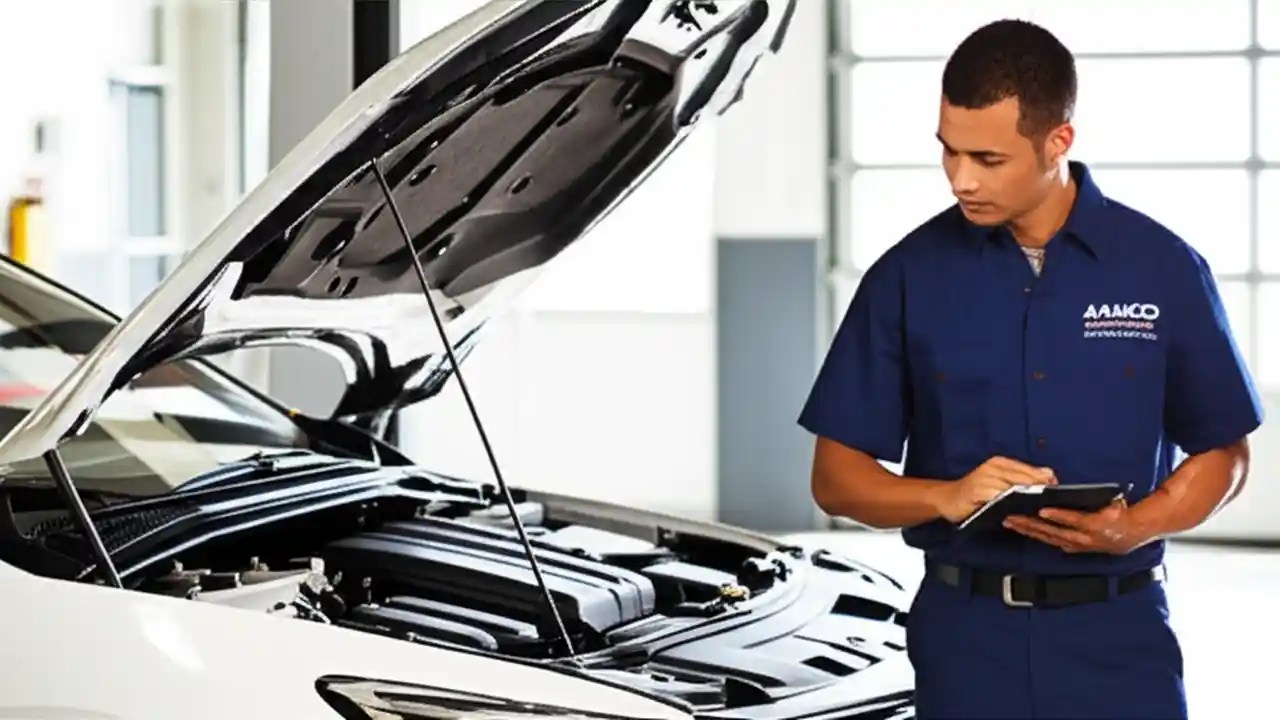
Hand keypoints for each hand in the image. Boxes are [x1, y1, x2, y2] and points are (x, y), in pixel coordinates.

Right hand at [935, 456, 1056, 523]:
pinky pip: (998, 497)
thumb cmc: (976, 492)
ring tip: (1039, 505)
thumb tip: (1049, 474)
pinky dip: (1009, 504)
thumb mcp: (999, 482)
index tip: (1056, 490)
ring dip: (1026, 497)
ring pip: (1012, 487)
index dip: (1044, 479)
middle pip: (1023, 477)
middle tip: (1052, 500)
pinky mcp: (977, 491)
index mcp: (1000, 462)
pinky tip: (1018, 510)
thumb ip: (1022, 478)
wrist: (946, 498)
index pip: (1029, 469)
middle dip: (1038, 489)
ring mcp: (984, 478)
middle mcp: (992, 466)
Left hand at [1003, 497, 1146, 554]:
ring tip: (1009, 521)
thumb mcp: (1113, 504)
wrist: (1130, 534)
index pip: (1073, 520)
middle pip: (1052, 530)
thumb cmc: (1118, 514)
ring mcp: (1074, 543)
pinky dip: (1034, 534)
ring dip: (1027, 530)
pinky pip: (1049, 540)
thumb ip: (1098, 499)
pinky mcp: (1070, 546)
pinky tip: (1021, 529)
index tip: (1042, 510)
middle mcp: (1081, 538)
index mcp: (1093, 525)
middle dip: (1030, 523)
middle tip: (1011, 515)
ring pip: (1046, 537)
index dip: (1058, 516)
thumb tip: (1081, 491)